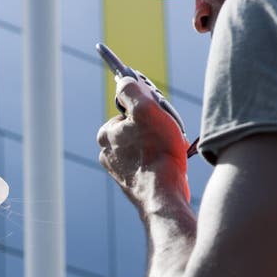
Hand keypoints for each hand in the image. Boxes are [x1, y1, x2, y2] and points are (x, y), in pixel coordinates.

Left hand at [97, 77, 189, 207]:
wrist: (164, 195)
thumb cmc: (157, 152)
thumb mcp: (145, 109)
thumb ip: (131, 90)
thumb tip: (123, 81)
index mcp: (105, 134)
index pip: (128, 110)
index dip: (148, 109)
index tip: (159, 115)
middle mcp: (108, 153)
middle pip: (138, 128)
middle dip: (155, 128)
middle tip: (168, 133)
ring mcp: (120, 171)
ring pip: (145, 146)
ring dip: (161, 144)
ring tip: (171, 150)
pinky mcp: (135, 184)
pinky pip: (150, 163)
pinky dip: (161, 160)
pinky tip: (170, 164)